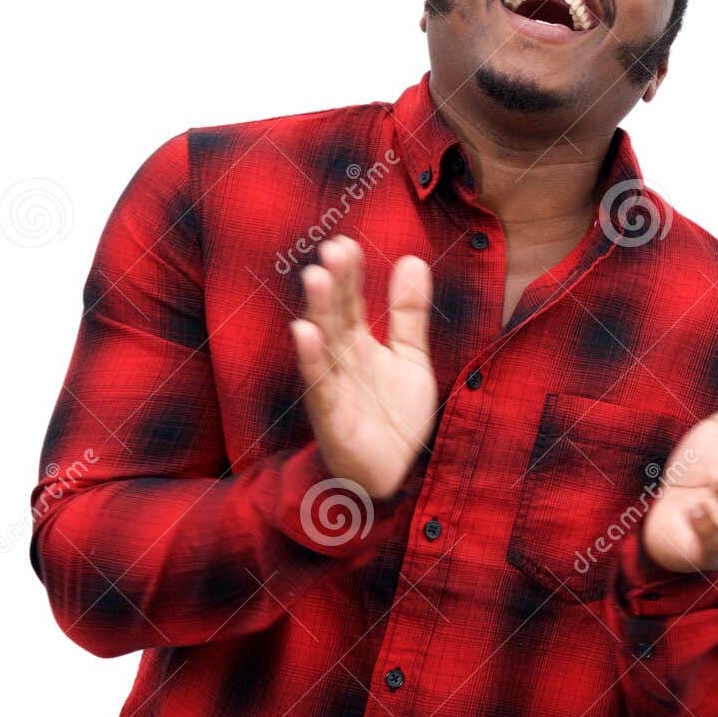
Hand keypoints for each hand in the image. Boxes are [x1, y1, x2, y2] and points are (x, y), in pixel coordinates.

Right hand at [289, 235, 435, 498]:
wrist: (393, 473)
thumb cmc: (394, 415)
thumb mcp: (411, 358)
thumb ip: (408, 313)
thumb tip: (412, 259)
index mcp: (359, 344)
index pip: (352, 301)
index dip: (350, 274)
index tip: (346, 243)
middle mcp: (342, 360)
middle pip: (336, 316)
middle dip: (334, 284)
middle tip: (332, 249)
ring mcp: (334, 387)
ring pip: (325, 344)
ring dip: (319, 311)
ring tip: (317, 277)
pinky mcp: (332, 417)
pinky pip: (320, 385)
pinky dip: (312, 360)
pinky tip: (305, 333)